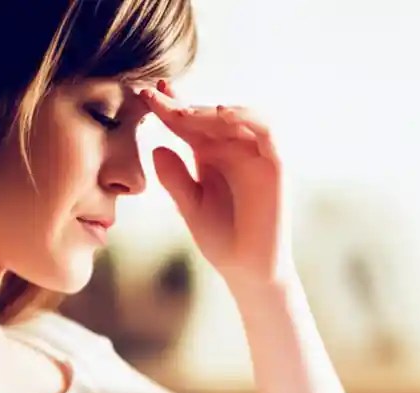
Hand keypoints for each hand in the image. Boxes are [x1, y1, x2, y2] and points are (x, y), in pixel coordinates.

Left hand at [139, 80, 294, 288]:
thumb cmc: (219, 239)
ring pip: (236, 116)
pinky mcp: (275, 164)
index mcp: (208, 154)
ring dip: (211, 109)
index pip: (187, 123)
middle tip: (158, 96)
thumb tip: (156, 148)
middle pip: (208, 114)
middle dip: (183, 104)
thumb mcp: (190, 206)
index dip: (168, 107)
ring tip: (185, 111)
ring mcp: (255, 154)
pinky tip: (222, 114)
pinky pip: (265, 131)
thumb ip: (175, 179)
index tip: (144, 95)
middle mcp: (232, 148)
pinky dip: (247, 117)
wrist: (247, 268)